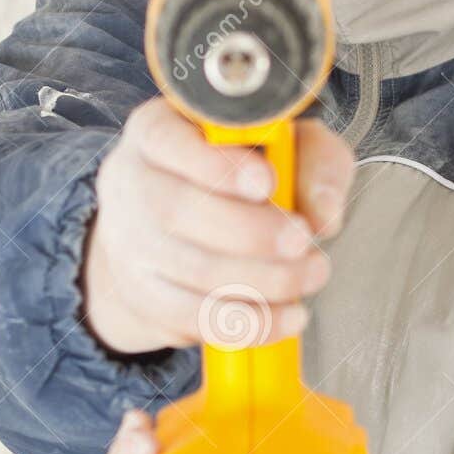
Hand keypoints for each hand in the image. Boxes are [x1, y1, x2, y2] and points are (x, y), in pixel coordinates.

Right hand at [81, 96, 354, 354]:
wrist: (173, 229)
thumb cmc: (237, 173)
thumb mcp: (284, 147)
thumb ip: (314, 163)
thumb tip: (323, 213)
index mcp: (156, 131)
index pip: (165, 137)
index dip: (215, 163)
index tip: (266, 183)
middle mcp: (130, 183)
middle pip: (177, 210)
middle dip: (250, 232)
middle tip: (302, 241)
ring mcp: (130, 244)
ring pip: (190, 269)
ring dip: (262, 281)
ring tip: (311, 274)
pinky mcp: (144, 297)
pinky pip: (193, 318)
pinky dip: (249, 322)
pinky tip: (288, 316)